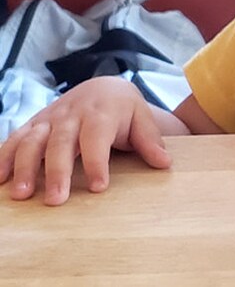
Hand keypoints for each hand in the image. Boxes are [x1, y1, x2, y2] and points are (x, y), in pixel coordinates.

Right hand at [0, 76, 171, 204]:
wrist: (102, 87)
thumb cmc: (123, 109)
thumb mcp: (141, 118)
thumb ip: (150, 141)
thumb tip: (164, 163)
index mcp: (101, 112)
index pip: (97, 137)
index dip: (97, 162)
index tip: (98, 187)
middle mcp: (72, 113)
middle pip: (61, 141)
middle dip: (57, 171)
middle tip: (56, 200)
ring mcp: (50, 118)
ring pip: (33, 140)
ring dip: (25, 166)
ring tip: (22, 195)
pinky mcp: (34, 124)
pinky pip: (14, 138)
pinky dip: (4, 156)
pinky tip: (0, 180)